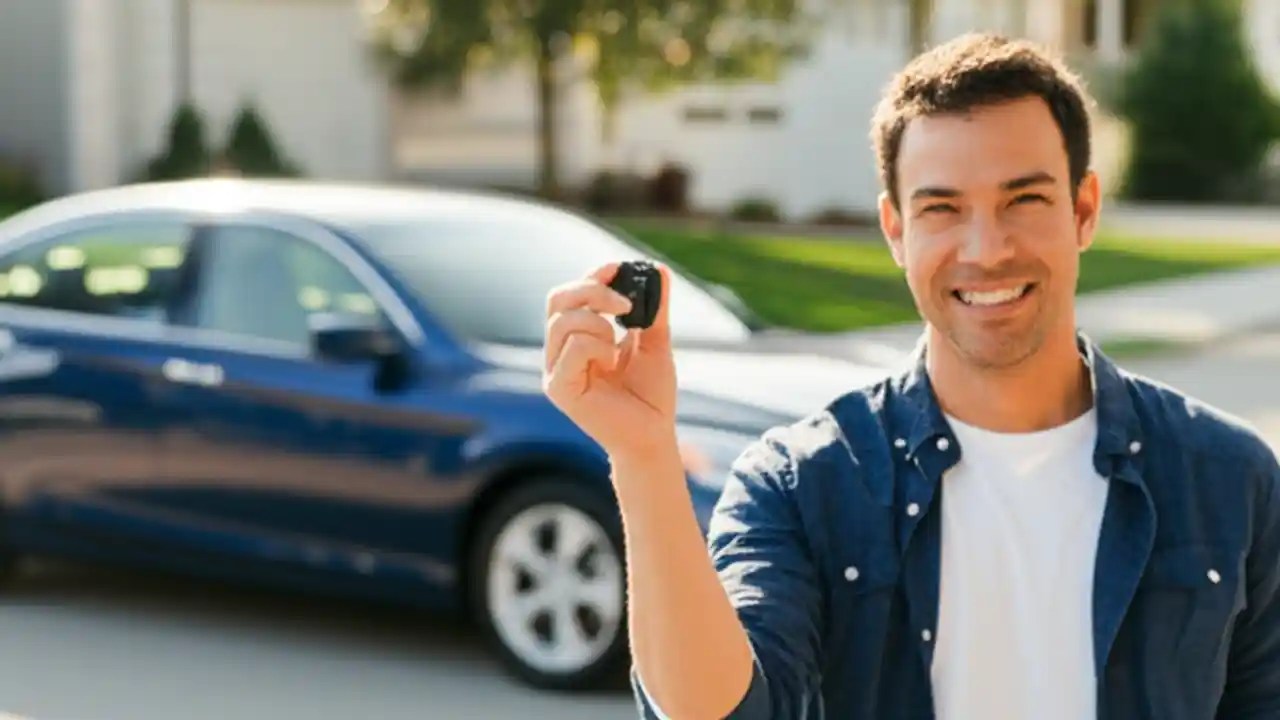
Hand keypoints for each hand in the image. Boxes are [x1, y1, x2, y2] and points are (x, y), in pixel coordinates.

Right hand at [543, 262, 677, 457]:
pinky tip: (612, 364)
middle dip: (592, 291)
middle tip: (624, 304)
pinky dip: (597, 347)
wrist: (653, 436)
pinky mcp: (559, 389)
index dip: (592, 276)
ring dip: (598, 323)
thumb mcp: (655, 342)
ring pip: (563, 322)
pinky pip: (572, 348)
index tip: (618, 268)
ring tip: (618, 345)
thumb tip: (658, 269)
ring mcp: (555, 371)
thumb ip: (654, 308)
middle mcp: (559, 352)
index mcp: (576, 338)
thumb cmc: (651, 395)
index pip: (570, 294)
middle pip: (557, 300)